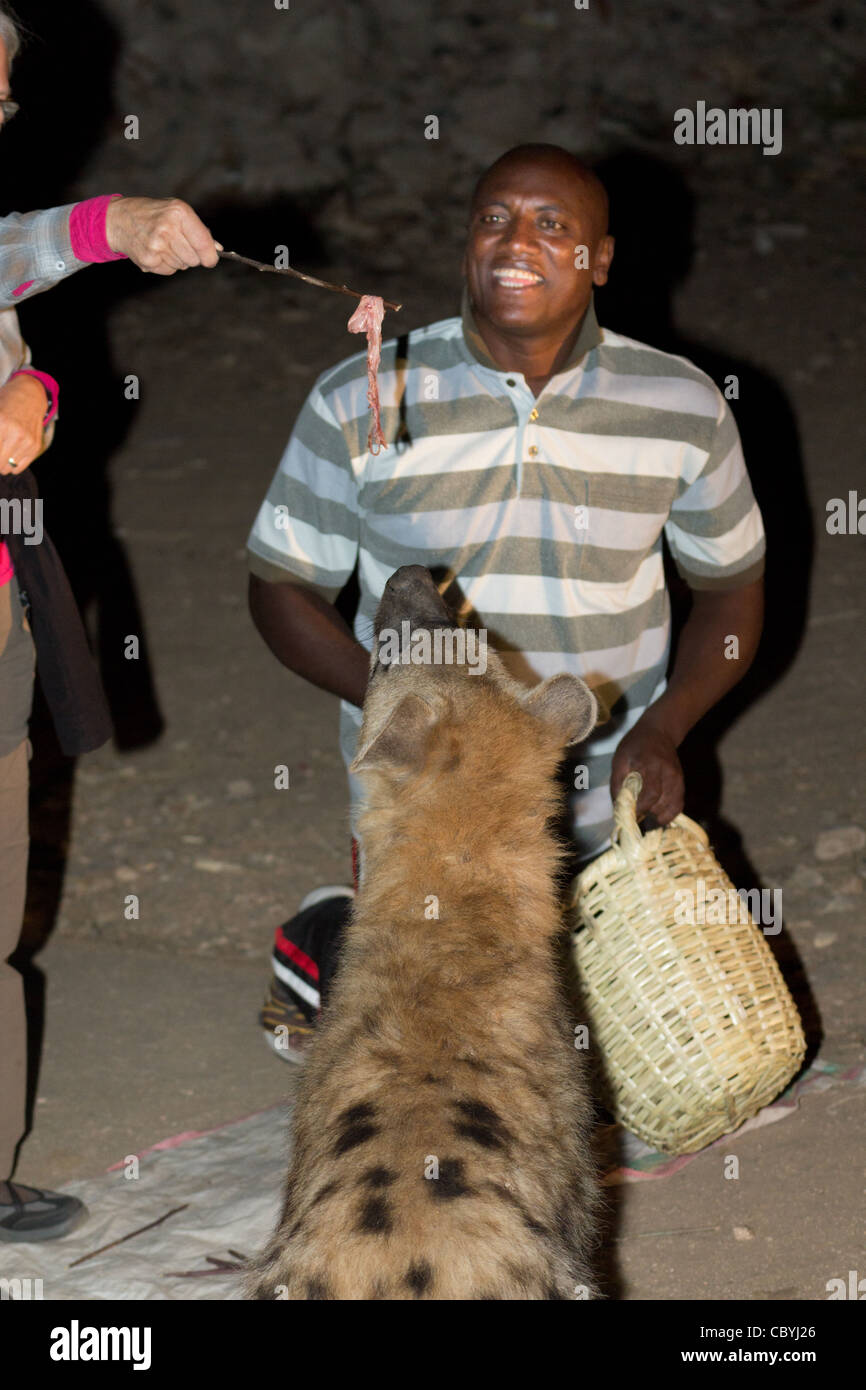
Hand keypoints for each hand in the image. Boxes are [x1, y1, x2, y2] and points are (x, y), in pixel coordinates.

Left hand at [0, 375, 48, 474]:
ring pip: (6, 468)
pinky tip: (9, 455)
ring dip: (1, 462)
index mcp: (2, 424)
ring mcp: (27, 442)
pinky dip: (11, 465)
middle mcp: (16, 435)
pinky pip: (18, 468)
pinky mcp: (35, 447)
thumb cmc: (6, 402)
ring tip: (2, 451)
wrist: (30, 395)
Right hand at [105, 196, 221, 274]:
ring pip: (182, 266)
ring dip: (177, 259)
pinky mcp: (148, 260)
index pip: (204, 243)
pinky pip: (169, 271)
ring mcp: (157, 245)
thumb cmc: (153, 214)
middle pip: (195, 259)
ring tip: (163, 244)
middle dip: (192, 256)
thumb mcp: (176, 212)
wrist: (119, 219)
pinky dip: (165, 264)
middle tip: (178, 244)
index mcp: (179, 212)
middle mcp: (168, 228)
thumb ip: (198, 230)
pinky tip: (155, 251)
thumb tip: (217, 249)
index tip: (211, 260)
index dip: (210, 256)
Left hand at [610, 716, 684, 824]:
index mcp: (650, 764)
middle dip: (647, 814)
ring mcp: (677, 778)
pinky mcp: (681, 783)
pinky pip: (678, 806)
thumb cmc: (635, 745)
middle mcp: (668, 772)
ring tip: (645, 813)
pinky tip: (657, 816)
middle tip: (635, 815)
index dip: (641, 808)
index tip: (630, 815)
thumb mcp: (620, 758)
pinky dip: (668, 815)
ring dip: (657, 815)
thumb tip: (618, 806)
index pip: (651, 793)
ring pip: (671, 807)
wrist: (659, 731)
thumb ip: (617, 782)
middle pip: (661, 803)